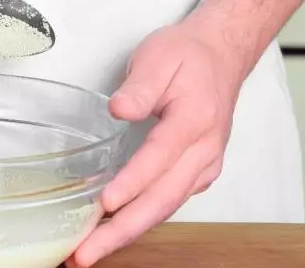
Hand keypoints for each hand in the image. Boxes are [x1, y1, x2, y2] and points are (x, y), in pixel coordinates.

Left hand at [70, 21, 244, 266]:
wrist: (220, 56)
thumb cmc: (187, 56)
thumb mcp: (159, 56)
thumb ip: (140, 85)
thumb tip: (120, 109)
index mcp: (194, 120)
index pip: (159, 158)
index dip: (132, 183)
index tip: (105, 204)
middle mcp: (203, 151)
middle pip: (162, 200)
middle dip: (121, 231)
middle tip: (84, 254)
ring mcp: (203, 166)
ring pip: (164, 208)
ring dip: (126, 233)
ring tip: (88, 252)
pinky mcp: (195, 174)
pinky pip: (167, 203)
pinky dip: (139, 221)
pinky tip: (111, 231)